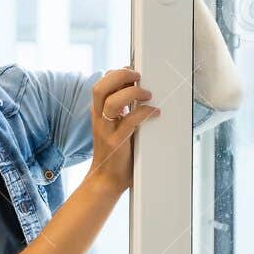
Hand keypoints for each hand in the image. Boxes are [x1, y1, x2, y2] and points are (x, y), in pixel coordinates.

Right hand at [88, 65, 158, 193]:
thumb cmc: (116, 152)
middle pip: (100, 87)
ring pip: (111, 101)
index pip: (101, 84)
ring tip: (147, 94)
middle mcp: (98, 119)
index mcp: (98, 112)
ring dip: (132, 92)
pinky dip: (144, 112)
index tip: (134, 73)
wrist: (106, 179)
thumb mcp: (116, 126)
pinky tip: (155, 112)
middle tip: (138, 77)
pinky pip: (130, 122)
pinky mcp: (116, 143)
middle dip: (120, 76)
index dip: (117, 74)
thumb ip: (123, 110)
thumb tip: (141, 93)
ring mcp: (106, 130)